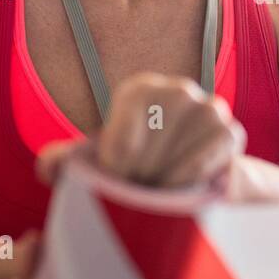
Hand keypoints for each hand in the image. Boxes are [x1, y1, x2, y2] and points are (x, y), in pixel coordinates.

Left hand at [39, 72, 245, 190]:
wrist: (189, 176)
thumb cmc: (137, 165)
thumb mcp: (97, 162)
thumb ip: (65, 162)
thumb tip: (48, 167)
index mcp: (139, 90)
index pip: (119, 144)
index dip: (116, 172)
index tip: (119, 176)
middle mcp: (177, 90)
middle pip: (146, 158)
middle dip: (138, 182)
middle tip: (141, 184)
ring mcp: (210, 108)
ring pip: (172, 167)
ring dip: (161, 188)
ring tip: (160, 185)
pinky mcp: (231, 133)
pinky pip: (200, 170)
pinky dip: (186, 187)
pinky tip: (183, 187)